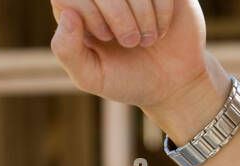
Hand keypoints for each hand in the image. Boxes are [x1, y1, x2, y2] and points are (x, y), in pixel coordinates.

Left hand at [49, 0, 209, 112]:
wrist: (172, 83)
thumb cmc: (126, 79)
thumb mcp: (92, 76)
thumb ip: (67, 51)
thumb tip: (67, 14)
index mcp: (77, 13)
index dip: (89, 12)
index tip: (105, 37)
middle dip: (118, 14)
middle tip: (130, 42)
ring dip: (142, 14)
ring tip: (147, 40)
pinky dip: (162, 9)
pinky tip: (162, 29)